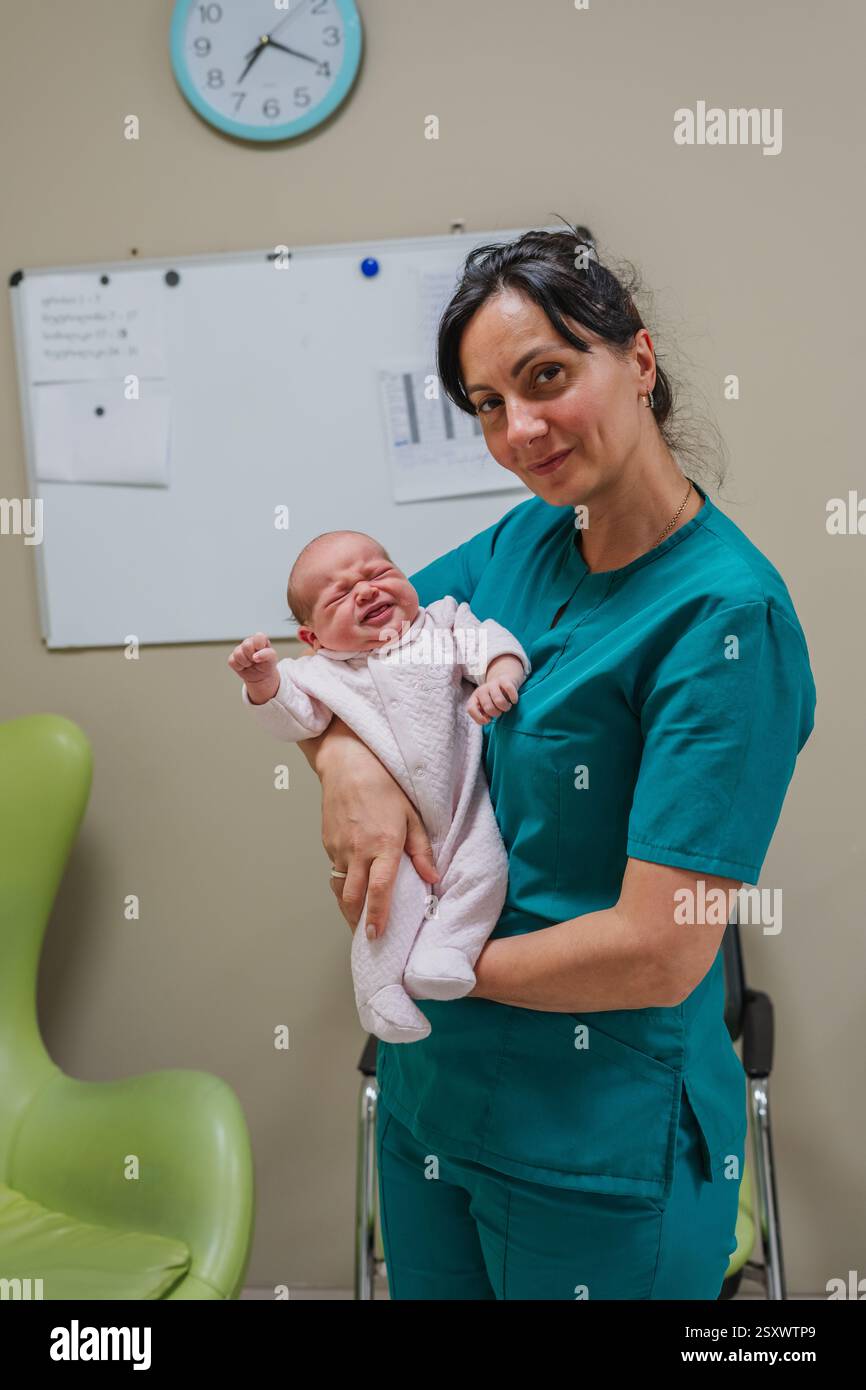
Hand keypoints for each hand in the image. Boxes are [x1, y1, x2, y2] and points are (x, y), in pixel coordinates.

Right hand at [227, 631, 279, 698]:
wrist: (261, 676)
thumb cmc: (267, 664)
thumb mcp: (272, 659)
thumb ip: (267, 654)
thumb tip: (254, 656)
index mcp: (260, 639)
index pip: (258, 636)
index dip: (259, 645)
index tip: (261, 652)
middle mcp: (248, 642)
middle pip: (246, 645)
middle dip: (252, 656)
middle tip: (256, 661)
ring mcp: (239, 649)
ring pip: (238, 653)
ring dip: (246, 662)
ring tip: (251, 664)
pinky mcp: (232, 658)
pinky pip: (232, 662)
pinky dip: (239, 667)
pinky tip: (244, 666)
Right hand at [317, 720, 438, 938]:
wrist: (348, 763)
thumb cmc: (383, 785)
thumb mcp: (412, 815)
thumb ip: (422, 850)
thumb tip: (433, 878)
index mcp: (383, 844)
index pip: (379, 890)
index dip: (377, 916)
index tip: (376, 934)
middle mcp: (358, 850)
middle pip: (351, 897)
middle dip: (356, 920)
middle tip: (365, 934)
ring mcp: (338, 847)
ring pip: (340, 887)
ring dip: (348, 904)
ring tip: (358, 916)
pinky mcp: (327, 842)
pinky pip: (334, 870)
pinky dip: (343, 882)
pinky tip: (353, 883)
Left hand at [466, 673, 519, 724]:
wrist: (504, 680)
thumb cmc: (494, 698)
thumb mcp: (485, 706)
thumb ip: (483, 714)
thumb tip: (487, 719)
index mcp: (475, 697)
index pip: (471, 709)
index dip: (478, 718)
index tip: (488, 721)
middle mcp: (482, 690)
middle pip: (488, 707)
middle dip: (496, 713)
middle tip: (500, 711)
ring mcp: (492, 684)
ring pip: (499, 701)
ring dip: (505, 707)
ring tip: (507, 706)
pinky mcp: (504, 680)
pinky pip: (509, 690)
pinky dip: (513, 698)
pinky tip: (514, 701)